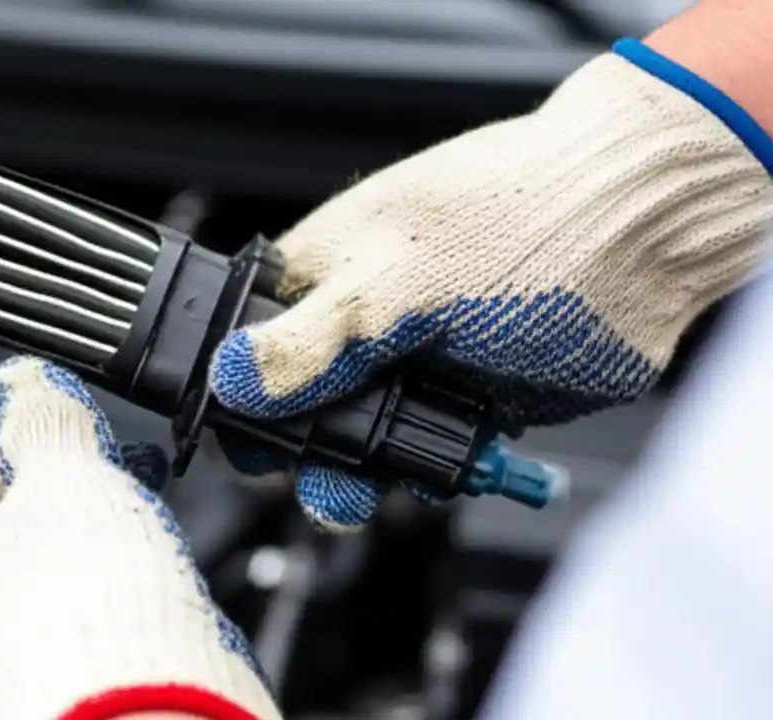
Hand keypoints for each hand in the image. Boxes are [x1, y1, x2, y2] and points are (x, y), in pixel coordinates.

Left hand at [0, 357, 279, 719]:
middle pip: (17, 556)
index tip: (75, 454)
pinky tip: (159, 608)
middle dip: (80, 518)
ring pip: (58, 605)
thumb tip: (25, 381)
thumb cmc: (78, 614)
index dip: (30, 470)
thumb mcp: (64, 476)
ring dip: (105, 568)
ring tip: (153, 548)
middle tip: (128, 492)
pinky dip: (122, 622)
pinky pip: (90, 650)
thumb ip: (44, 421)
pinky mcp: (59, 712)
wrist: (136, 718)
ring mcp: (4, 688)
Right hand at [209, 48, 771, 531]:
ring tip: (383, 480)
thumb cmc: (514, 217)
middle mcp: (362, 322)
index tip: (258, 443)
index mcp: (321, 276)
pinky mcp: (470, 398)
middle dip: (309, 452)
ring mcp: (415, 362)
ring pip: (365, 441)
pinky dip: (432, 473)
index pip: (247, 348)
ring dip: (368, 472)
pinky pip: (430, 454)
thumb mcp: (389, 284)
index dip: (245, 401)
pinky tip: (446, 470)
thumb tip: (232, 380)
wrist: (637, 230)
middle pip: (303, 409)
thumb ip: (308, 343)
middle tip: (329, 474)